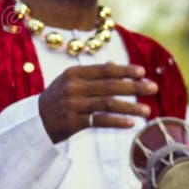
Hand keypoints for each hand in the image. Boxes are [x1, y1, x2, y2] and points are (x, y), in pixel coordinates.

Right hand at [38, 63, 155, 142]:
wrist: (35, 121)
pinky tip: (131, 123)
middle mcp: (72, 87)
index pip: (104, 70)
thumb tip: (115, 65)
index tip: (142, 71)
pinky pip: (99, 121)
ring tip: (147, 110)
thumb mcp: (70, 82)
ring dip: (130, 107)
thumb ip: (92, 74)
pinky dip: (117, 122)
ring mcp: (72, 104)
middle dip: (134, 86)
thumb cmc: (57, 99)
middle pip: (109, 85)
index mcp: (73, 73)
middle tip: (153, 88)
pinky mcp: (72, 122)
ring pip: (107, 104)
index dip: (124, 70)